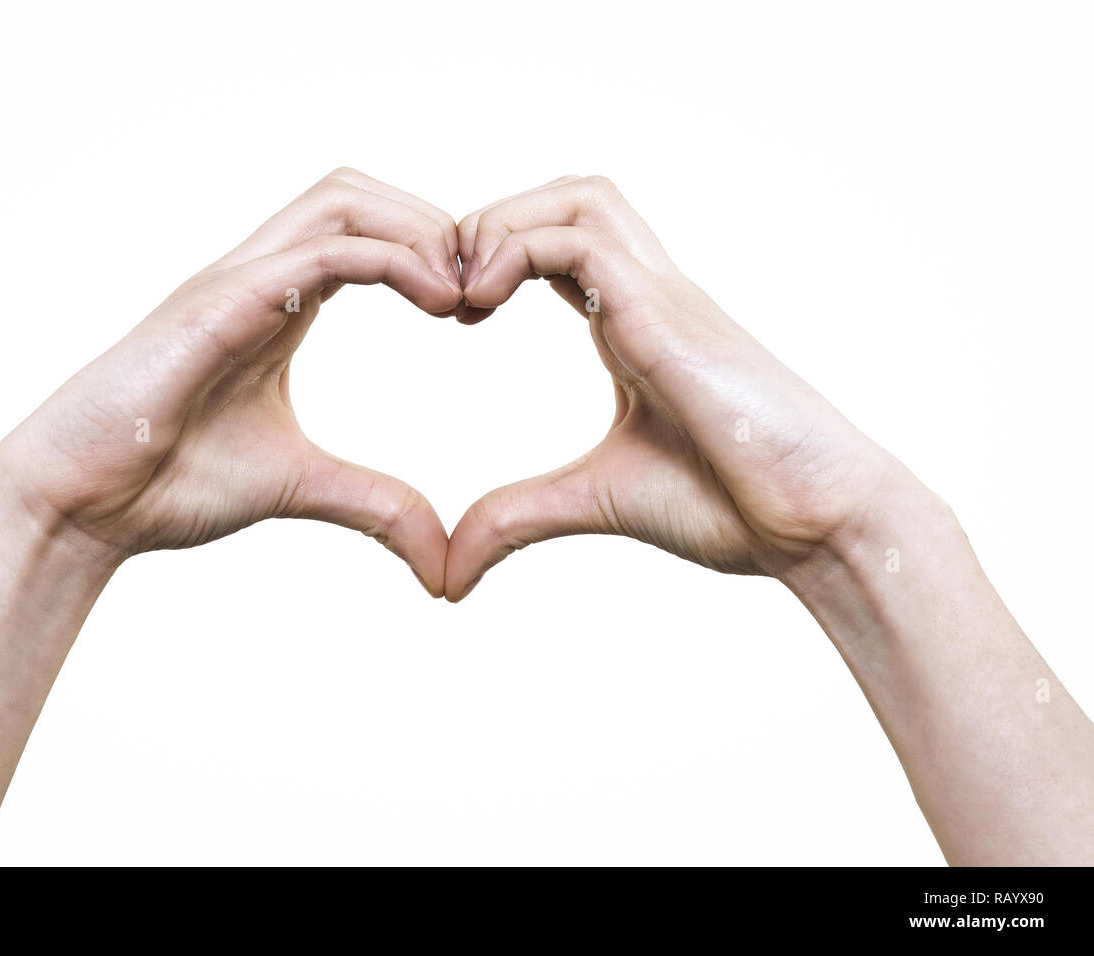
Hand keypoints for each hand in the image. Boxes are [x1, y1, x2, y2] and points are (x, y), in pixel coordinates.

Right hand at [0, 169, 462, 594]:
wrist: (77, 504)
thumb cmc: (166, 483)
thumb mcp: (301, 486)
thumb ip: (376, 506)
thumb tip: (443, 564)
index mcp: (278, 303)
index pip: (367, 232)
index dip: (432, 253)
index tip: (479, 312)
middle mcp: (257, 278)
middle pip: (359, 193)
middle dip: (434, 223)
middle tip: (482, 293)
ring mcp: (233, 284)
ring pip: (340, 200)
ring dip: (417, 230)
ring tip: (461, 297)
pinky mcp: (215, 306)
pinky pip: (316, 254)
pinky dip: (387, 261)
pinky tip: (432, 303)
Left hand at [445, 175, 912, 599]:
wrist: (819, 525)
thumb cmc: (731, 507)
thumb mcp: (595, 502)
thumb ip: (518, 518)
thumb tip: (448, 576)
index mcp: (634, 327)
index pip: (559, 248)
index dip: (494, 258)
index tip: (454, 315)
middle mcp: (649, 297)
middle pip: (570, 198)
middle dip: (493, 221)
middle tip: (447, 292)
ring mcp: (664, 298)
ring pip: (580, 197)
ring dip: (503, 224)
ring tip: (464, 294)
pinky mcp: (668, 314)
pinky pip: (582, 241)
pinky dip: (517, 251)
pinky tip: (483, 305)